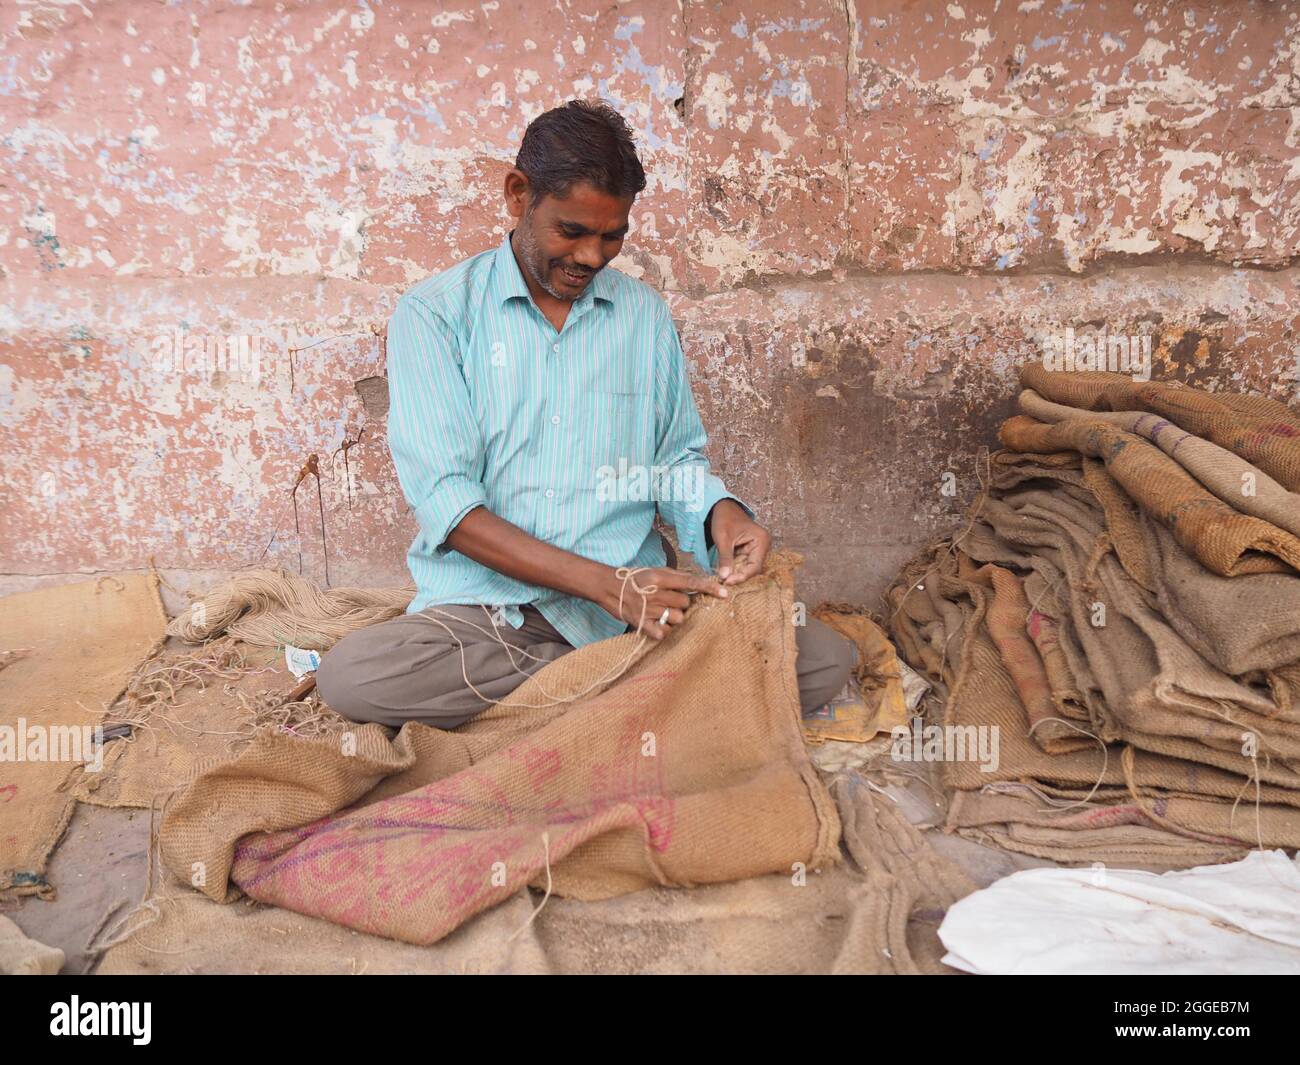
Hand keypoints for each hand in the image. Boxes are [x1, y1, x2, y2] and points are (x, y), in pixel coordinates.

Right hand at [596, 566, 728, 639]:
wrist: (609, 588)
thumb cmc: (636, 579)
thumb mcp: (655, 571)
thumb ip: (676, 577)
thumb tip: (699, 582)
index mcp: (660, 577)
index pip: (690, 582)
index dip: (709, 587)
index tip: (724, 593)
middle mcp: (656, 592)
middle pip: (685, 603)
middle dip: (681, 603)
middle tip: (668, 600)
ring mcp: (649, 609)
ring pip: (677, 618)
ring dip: (673, 617)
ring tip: (661, 611)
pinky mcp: (642, 624)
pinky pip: (664, 633)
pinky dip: (663, 630)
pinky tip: (657, 623)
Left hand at [709, 500, 770, 585]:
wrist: (721, 508)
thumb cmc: (724, 519)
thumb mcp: (723, 538)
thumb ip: (725, 558)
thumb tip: (724, 577)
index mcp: (761, 540)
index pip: (755, 565)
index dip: (742, 576)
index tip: (727, 582)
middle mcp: (762, 546)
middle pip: (752, 568)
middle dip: (738, 576)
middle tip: (723, 583)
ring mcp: (756, 548)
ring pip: (747, 567)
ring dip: (736, 573)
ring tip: (723, 579)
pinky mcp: (749, 550)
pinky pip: (743, 563)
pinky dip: (734, 568)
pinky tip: (725, 573)